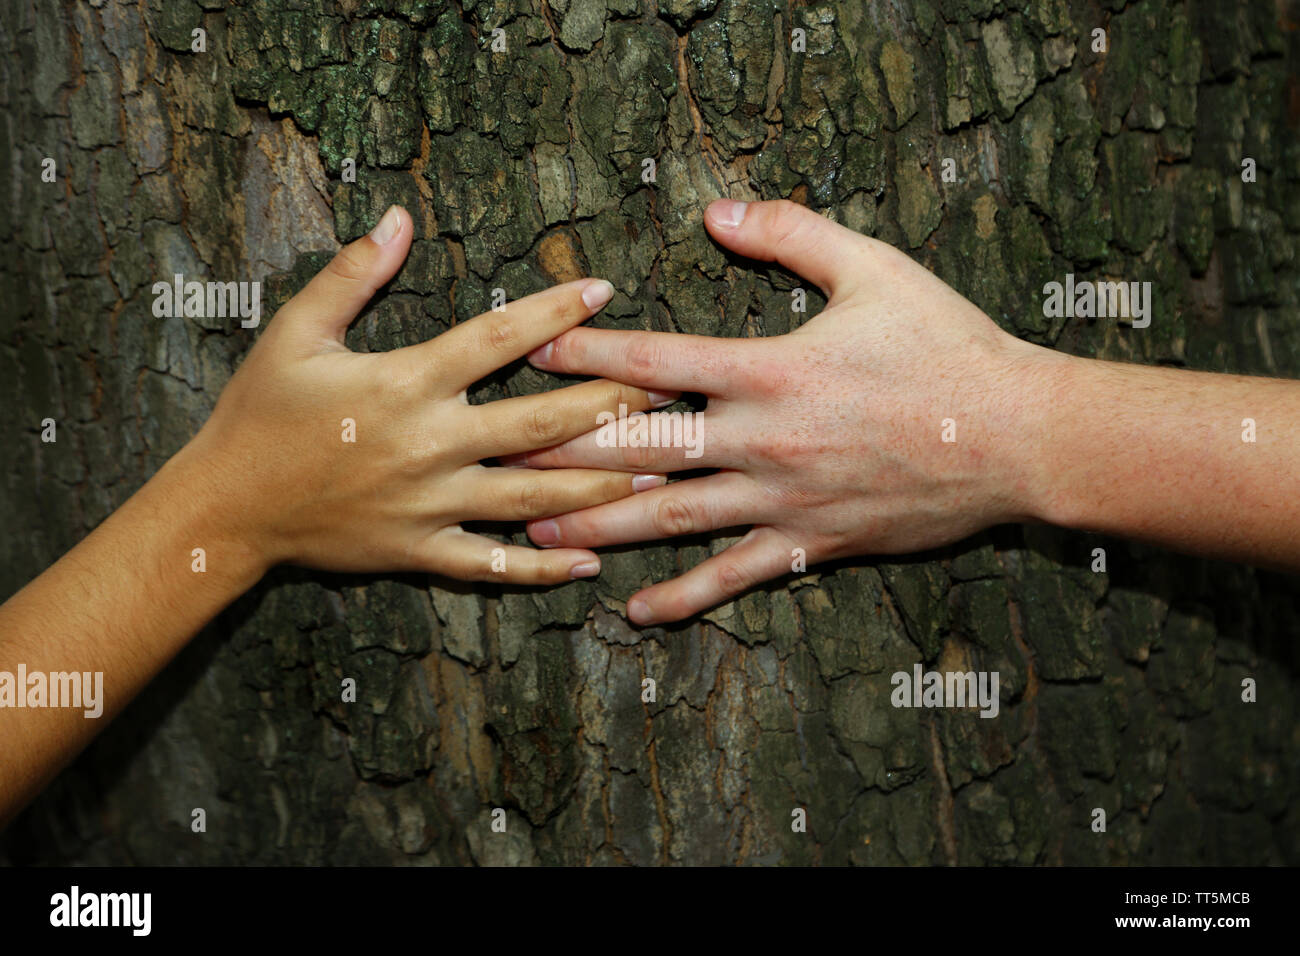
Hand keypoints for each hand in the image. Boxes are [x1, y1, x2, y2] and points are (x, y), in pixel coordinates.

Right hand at [179, 205, 670, 584]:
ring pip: (533, 497)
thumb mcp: (295, 332)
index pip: (496, 339)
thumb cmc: (259, 414)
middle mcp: (428, 445)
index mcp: (403, 384)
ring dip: (599, 484)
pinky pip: (492, 565)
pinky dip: (542, 567)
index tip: (602, 290)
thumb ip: (351, 275)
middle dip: (608, 405)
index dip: (553, 312)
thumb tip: (396, 218)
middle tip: (666, 391)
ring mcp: (428, 505)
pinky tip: (591, 562)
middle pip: (538, 423)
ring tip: (657, 472)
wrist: (225, 507)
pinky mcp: (419, 551)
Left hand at [512, 199, 1058, 621]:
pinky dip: (683, 598)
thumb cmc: (948, 346)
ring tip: (536, 537)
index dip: (587, 352)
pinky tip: (635, 612)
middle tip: (501, 460)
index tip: (532, 352)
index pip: (656, 357)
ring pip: (670, 518)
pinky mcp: (810, 543)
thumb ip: (791, 232)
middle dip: (565, 452)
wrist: (1019, 436)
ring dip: (599, 529)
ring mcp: (782, 497)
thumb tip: (717, 211)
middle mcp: (762, 437)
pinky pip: (734, 577)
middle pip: (642, 446)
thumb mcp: (875, 267)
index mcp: (770, 366)